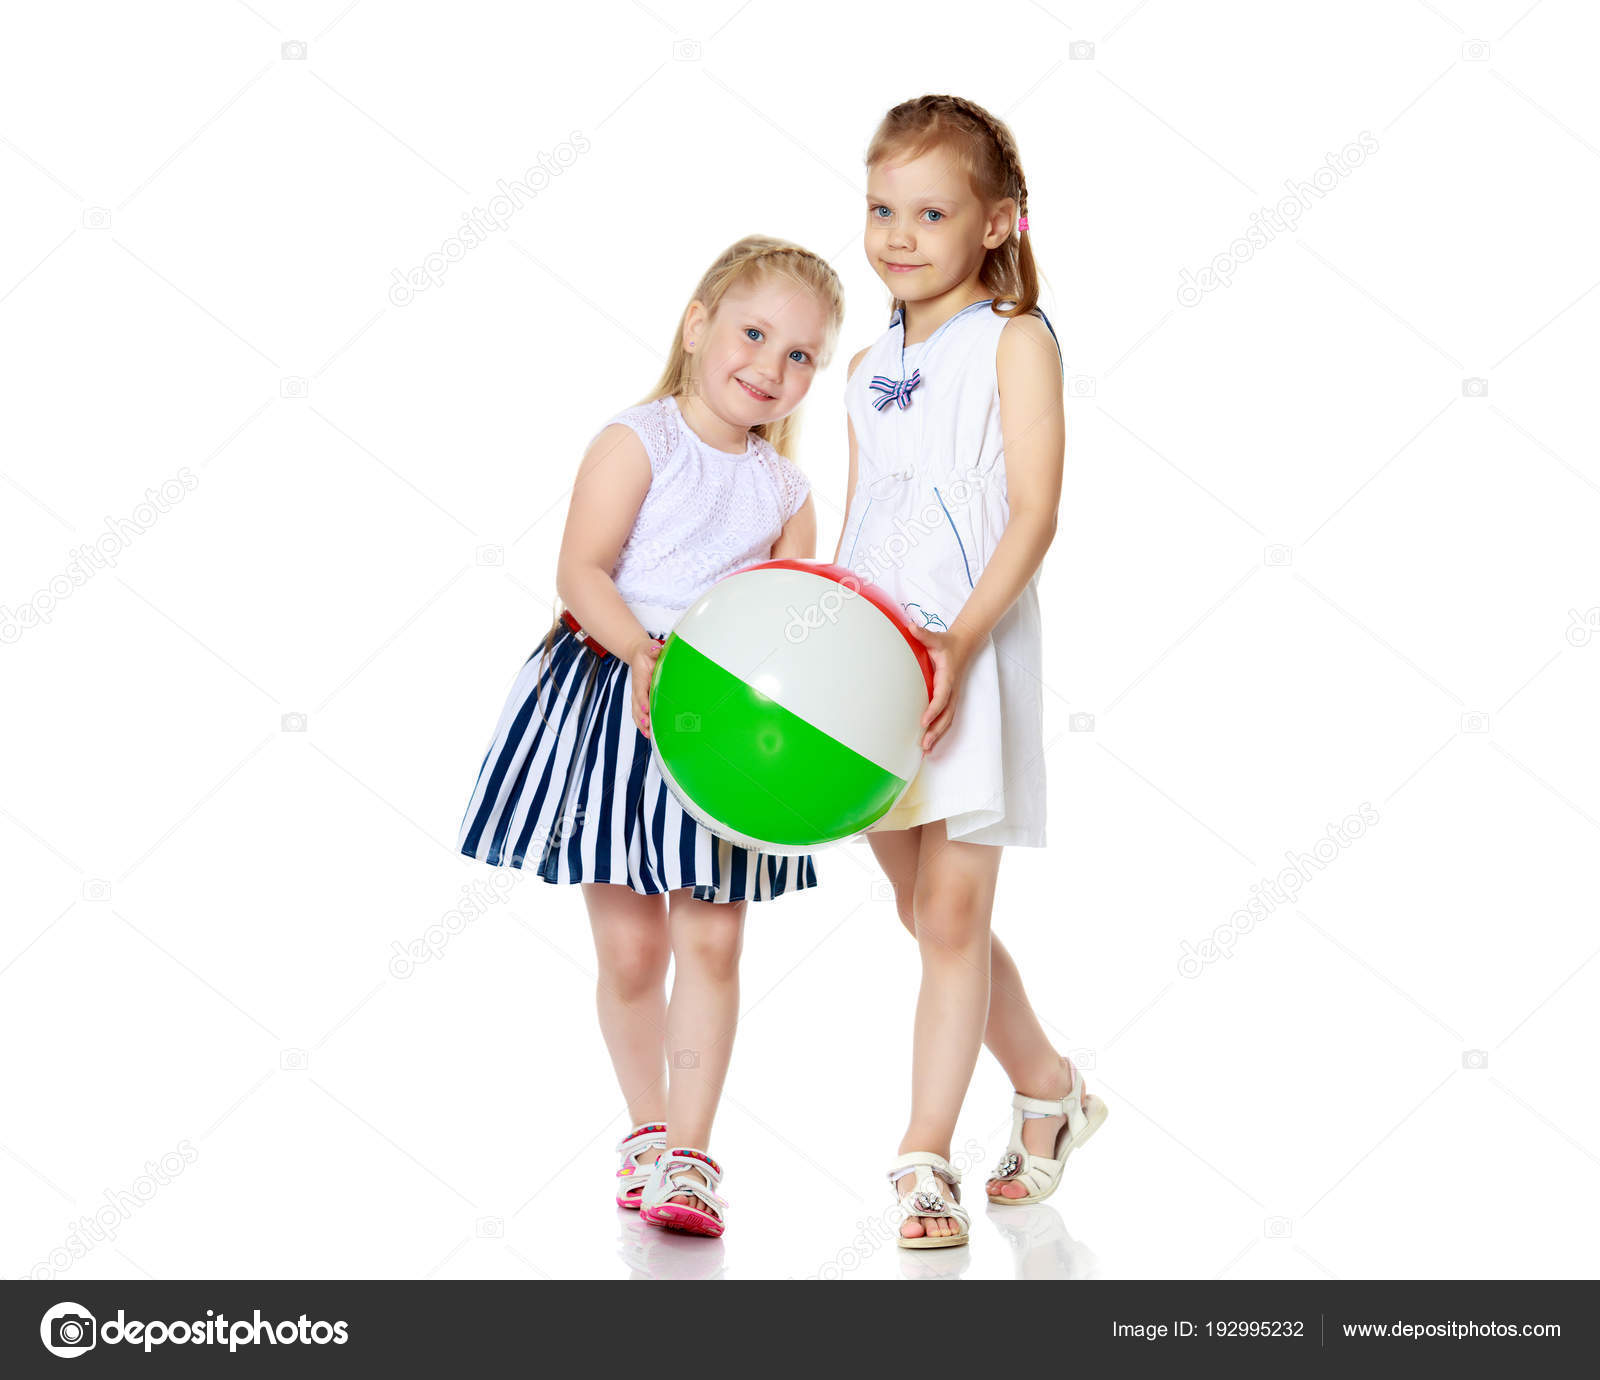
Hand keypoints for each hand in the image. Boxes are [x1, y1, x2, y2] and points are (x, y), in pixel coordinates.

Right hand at [627, 634, 664, 736]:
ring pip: (636, 713)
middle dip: (641, 717)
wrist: (640, 655)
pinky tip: (648, 733)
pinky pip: (639, 714)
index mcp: (640, 678)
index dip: (642, 700)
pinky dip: (642, 724)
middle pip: (636, 706)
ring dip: (641, 724)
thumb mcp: (649, 647)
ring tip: (648, 734)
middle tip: (647, 725)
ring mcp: (638, 696)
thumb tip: (655, 648)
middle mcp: (637, 689)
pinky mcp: (641, 700)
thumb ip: (652, 649)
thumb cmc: (646, 652)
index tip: (645, 708)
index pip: (640, 691)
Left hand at [908, 622, 978, 752]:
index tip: (924, 721)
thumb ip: (923, 634)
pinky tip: (928, 742)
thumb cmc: (946, 643)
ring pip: (947, 720)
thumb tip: (911, 627)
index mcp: (948, 677)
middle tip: (924, 744)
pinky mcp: (950, 700)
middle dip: (936, 731)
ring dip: (937, 735)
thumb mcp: (935, 638)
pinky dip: (938, 731)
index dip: (933, 709)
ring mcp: (952, 697)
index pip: (941, 696)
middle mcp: (952, 690)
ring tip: (925, 749)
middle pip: (946, 715)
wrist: (963, 645)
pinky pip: (946, 718)